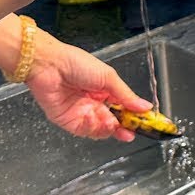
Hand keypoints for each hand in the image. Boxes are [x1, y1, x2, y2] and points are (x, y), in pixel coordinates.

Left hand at [25, 31, 152, 141]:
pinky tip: (94, 117)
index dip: (134, 116)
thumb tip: (145, 107)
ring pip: (100, 129)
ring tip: (112, 123)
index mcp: (105, 91)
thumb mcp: (108, 77)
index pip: (124, 108)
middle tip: (131, 132)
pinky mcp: (68, 121)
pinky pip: (84, 130)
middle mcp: (94, 103)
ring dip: (108, 128)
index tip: (145, 122)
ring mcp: (82, 113)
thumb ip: (126, 95)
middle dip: (124, 128)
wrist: (49, 66)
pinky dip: (92, 127)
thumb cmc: (76, 63)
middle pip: (114, 122)